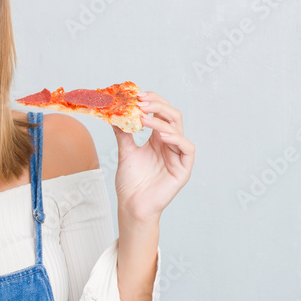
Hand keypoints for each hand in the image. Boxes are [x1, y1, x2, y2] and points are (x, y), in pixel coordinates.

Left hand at [111, 91, 195, 223]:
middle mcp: (170, 144)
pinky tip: (162, 135)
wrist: (132, 205)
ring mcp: (177, 155)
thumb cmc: (130, 182)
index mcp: (158, 139)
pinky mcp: (183, 168)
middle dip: (157, 106)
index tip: (137, 95)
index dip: (153, 102)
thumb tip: (114, 113)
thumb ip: (123, 133)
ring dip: (161, 120)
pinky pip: (187, 148)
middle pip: (172, 116)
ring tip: (143, 117)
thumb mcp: (125, 152)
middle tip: (140, 103)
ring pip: (178, 129)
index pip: (161, 113)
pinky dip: (176, 138)